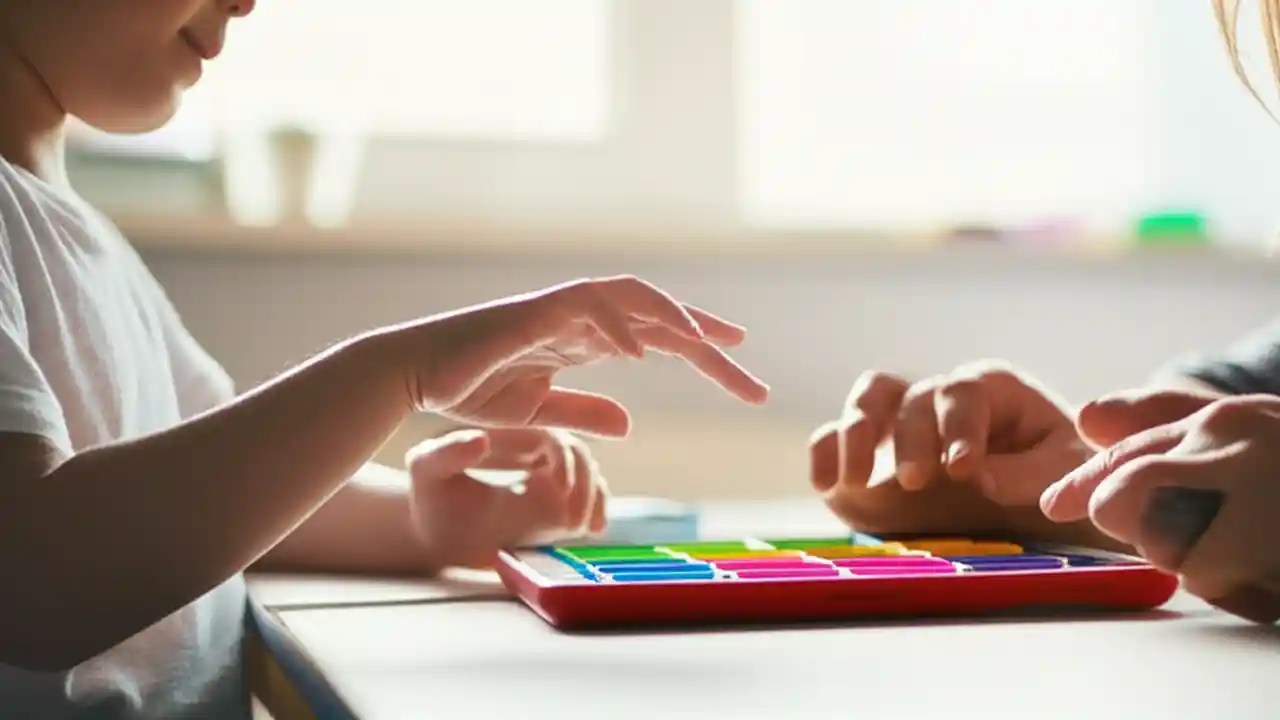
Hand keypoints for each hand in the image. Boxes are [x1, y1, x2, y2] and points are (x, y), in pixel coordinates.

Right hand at [380, 275, 768, 437]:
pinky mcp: (529, 312)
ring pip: (628, 296)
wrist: (412, 378)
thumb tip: (629, 422)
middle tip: (746, 363)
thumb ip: (584, 411)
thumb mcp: (540, 411)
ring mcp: (555, 310)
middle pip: (655, 314)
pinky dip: (614, 325)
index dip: (698, 342)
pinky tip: (640, 352)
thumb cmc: (468, 389)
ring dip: (671, 317)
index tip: (738, 358)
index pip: (655, 333)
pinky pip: (582, 308)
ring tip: (707, 344)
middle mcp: (578, 318)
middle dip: (703, 333)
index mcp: (584, 338)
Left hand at [406, 427, 607, 568]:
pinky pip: (587, 500)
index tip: (560, 489)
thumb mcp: (427, 469)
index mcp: (511, 435)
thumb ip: (448, 453)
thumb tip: (481, 440)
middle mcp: (536, 452)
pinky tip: (594, 528)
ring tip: (585, 526)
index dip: (564, 459)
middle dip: (585, 483)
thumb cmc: (428, 496)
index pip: (551, 438)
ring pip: (589, 476)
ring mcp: (548, 478)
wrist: (434, 532)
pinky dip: (597, 510)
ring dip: (594, 498)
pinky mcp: (554, 504)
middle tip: (574, 519)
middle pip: (579, 455)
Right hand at [809, 362, 1212, 544]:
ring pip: (868, 400)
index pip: (966, 390)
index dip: (961, 425)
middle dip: (912, 438)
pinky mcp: (867, 455)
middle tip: (915, 481)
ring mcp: (899, 423)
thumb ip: (1034, 473)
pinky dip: (823, 454)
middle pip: (914, 397)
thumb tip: (980, 477)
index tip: (963, 469)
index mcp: (991, 390)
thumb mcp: (1067, 472)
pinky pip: (832, 438)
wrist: (1037, 509)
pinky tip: (826, 485)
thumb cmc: (1058, 478)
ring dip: (858, 433)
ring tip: (856, 479)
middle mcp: (939, 397)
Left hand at [1041, 395, 1279, 623]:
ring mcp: (1266, 506)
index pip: (1126, 456)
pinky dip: (1236, 588)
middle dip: (1131, 521)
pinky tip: (1263, 571)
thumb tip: (1085, 418)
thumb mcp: (1244, 428)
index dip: (1085, 486)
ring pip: (1176, 553)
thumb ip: (1167, 421)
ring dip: (1195, 562)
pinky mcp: (1271, 556)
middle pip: (1130, 500)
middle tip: (1171, 529)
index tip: (1056, 505)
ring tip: (1243, 548)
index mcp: (1227, 422)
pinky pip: (1225, 586)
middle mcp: (1243, 453)